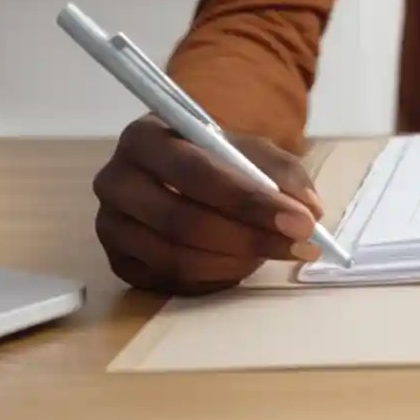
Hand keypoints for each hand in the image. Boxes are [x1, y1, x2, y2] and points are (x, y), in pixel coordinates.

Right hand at [92, 115, 323, 294]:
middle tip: (298, 245)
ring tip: (273, 253)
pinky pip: (169, 281)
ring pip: (176, 257)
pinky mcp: (118, 261)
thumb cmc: (219, 159)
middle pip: (182, 221)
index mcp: (145, 138)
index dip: (249, 201)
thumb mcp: (253, 152)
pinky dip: (213, 278)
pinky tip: (241, 265)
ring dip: (235, 262)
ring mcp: (110, 225)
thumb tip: (309, 210)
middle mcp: (116, 180)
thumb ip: (284, 174)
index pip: (195, 172)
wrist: (188, 171)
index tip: (300, 220)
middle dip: (249, 238)